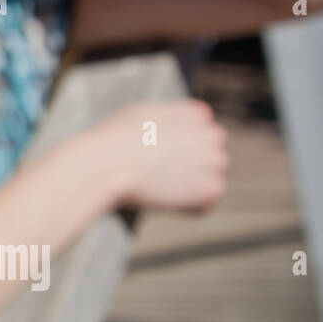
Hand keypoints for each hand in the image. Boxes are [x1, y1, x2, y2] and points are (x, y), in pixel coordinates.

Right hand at [90, 99, 228, 212]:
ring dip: (189, 188)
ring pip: (210, 180)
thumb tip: (166, 133)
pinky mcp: (212, 187)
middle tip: (160, 176)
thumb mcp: (140, 115)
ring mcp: (216, 160)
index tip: (162, 158)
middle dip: (191, 168)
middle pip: (211, 157)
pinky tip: (164, 199)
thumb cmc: (113, 141)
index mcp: (196, 114)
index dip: (182, 150)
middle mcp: (212, 133)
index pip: (203, 135)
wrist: (107, 162)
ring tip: (159, 188)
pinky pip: (206, 204)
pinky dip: (187, 208)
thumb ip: (165, 121)